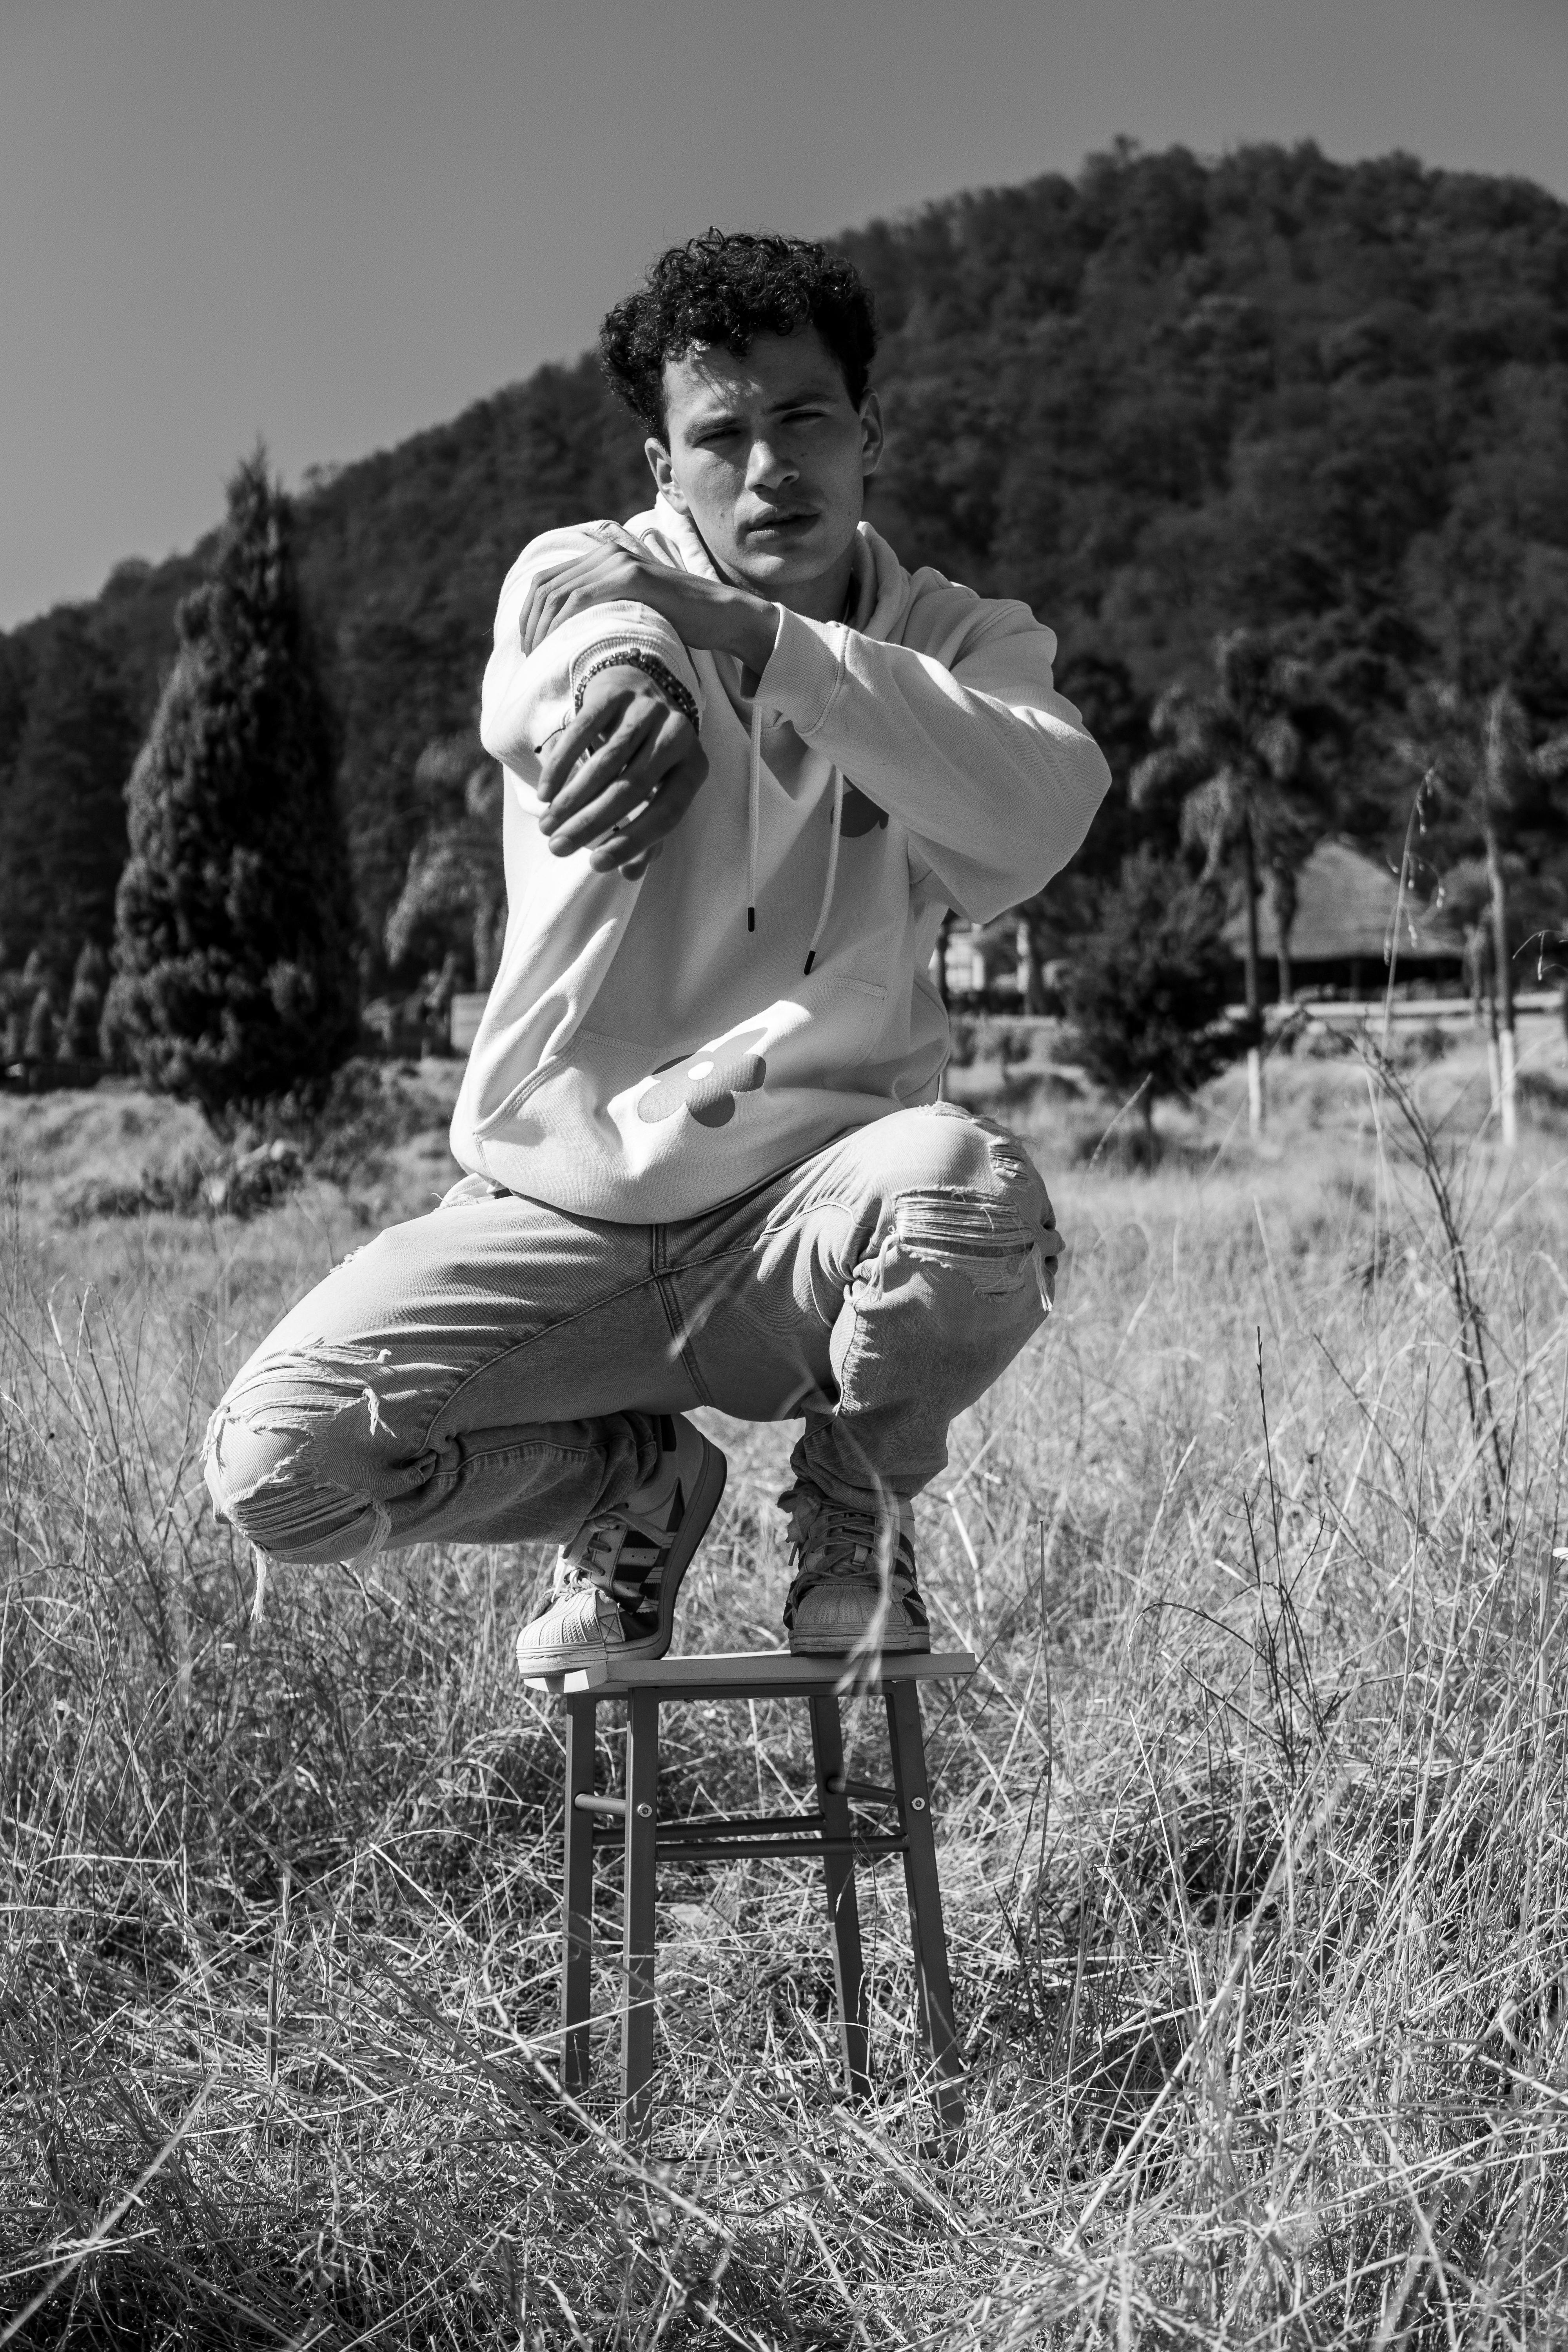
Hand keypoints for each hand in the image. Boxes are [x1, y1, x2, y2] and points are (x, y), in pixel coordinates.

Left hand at [520, 525, 779, 673]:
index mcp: (604, 557)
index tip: (530, 646)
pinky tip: (560, 646)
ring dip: (543, 628)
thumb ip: (605, 609)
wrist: (722, 616)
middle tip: (532, 657)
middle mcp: (607, 553)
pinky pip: (581, 599)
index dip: (530, 614)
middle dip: (531, 624)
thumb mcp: (633, 610)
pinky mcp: (632, 577)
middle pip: (547, 586)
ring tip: (543, 658)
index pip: (548, 581)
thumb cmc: (682, 622)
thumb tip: (573, 635)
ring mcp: (620, 562)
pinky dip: (563, 624)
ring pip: (559, 593)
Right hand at [536, 667, 707, 877]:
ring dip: (572, 800)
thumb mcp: (658, 790)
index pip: (668, 813)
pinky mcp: (614, 693)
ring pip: (606, 762)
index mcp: (694, 767)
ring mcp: (646, 709)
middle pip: (633, 788)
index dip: (633, 841)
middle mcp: (677, 735)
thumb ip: (649, 832)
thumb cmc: (648, 754)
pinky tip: (546, 794)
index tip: (598, 864)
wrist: (638, 686)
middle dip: (591, 824)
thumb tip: (630, 873)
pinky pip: (582, 732)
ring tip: (548, 827)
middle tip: (559, 848)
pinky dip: (561, 766)